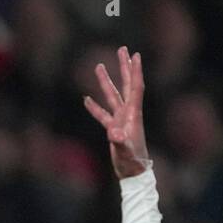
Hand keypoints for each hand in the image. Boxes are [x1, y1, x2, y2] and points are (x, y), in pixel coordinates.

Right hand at [83, 46, 150, 178]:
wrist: (133, 172)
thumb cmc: (132, 161)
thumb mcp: (125, 151)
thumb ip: (119, 140)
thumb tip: (112, 132)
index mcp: (133, 114)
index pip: (136, 87)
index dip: (135, 71)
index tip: (135, 55)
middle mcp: (128, 113)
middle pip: (126, 85)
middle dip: (123, 67)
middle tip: (122, 49)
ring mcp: (120, 120)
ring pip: (112, 96)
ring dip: (106, 81)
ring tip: (99, 66)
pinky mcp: (113, 129)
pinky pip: (102, 114)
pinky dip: (95, 106)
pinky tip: (86, 98)